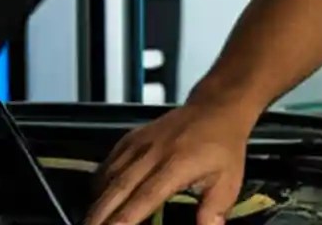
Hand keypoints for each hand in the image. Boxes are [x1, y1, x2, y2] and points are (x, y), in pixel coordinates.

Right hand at [86, 102, 257, 224]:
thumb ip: (213, 210)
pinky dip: (100, 182)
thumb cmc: (224, 146)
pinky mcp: (132, 137)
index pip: (145, 197)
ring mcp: (140, 143)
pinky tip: (100, 197)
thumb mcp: (228, 181)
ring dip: (98, 201)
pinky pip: (108, 162)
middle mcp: (153, 153)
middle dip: (100, 215)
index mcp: (177, 165)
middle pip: (118, 189)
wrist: (218, 107)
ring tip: (93, 220)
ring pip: (108, 176)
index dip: (125, 218)